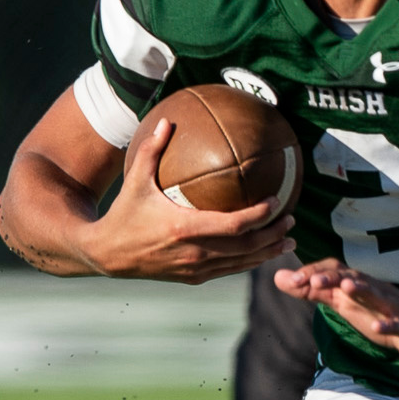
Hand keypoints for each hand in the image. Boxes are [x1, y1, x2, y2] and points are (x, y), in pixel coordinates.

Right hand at [82, 115, 295, 283]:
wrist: (105, 254)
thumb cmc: (123, 214)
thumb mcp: (136, 181)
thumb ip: (152, 151)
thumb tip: (166, 120)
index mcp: (184, 228)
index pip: (235, 224)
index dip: (261, 215)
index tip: (278, 201)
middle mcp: (194, 252)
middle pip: (247, 247)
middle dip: (274, 234)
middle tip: (292, 221)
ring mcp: (195, 269)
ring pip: (242, 263)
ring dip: (268, 252)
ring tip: (288, 240)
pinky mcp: (193, 279)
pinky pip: (229, 271)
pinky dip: (249, 262)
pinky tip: (262, 253)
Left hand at [277, 258, 398, 362]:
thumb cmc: (380, 314)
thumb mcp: (343, 303)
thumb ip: (313, 292)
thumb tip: (278, 277)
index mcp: (358, 285)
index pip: (334, 271)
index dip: (314, 274)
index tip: (291, 280)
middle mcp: (376, 291)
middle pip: (353, 278)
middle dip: (332, 278)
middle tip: (311, 280)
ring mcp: (395, 308)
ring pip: (378, 295)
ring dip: (362, 290)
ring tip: (346, 287)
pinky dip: (389, 324)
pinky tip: (377, 325)